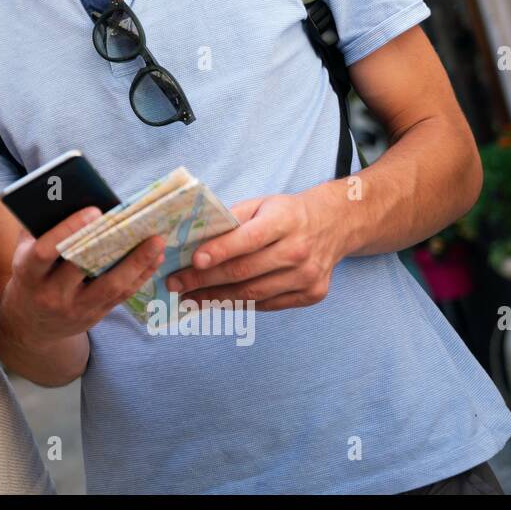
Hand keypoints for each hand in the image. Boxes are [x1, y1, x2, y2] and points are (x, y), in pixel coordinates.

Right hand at [0, 208, 166, 342]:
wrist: (30, 324)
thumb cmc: (30, 275)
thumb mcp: (24, 253)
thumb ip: (40, 229)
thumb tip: (68, 195)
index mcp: (28, 272)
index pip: (45, 252)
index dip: (68, 230)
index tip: (94, 211)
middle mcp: (50, 293)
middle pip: (83, 268)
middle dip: (110, 244)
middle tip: (137, 221)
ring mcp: (74, 307)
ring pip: (110, 285)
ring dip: (137, 262)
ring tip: (157, 241)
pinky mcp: (94, 316)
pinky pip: (121, 295)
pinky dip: (140, 275)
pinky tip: (155, 258)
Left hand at [164, 188, 349, 310]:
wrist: (334, 225)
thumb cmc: (287, 214)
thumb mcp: (261, 204)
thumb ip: (231, 220)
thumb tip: (193, 239)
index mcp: (285, 221)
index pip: (248, 239)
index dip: (219, 251)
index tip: (192, 261)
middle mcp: (299, 250)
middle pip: (244, 271)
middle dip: (204, 280)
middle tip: (176, 284)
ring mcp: (308, 276)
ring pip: (253, 294)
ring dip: (216, 298)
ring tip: (190, 298)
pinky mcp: (312, 295)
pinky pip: (267, 305)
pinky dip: (239, 304)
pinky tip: (217, 302)